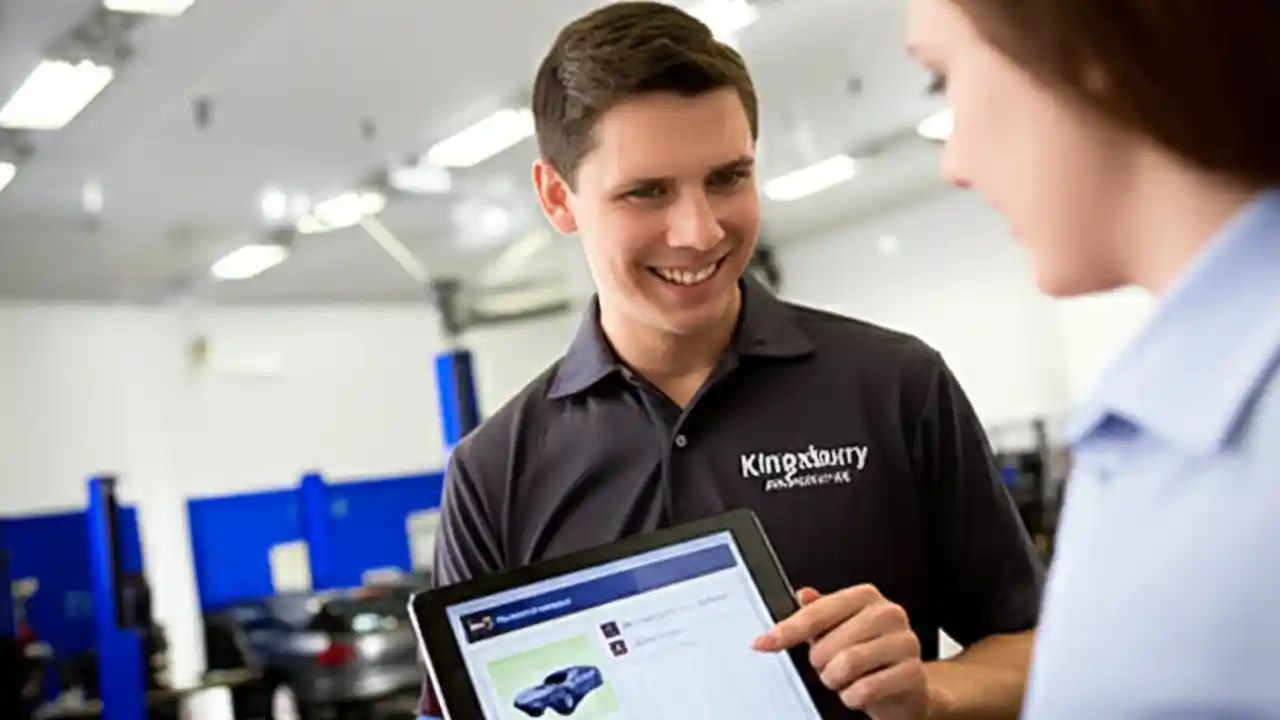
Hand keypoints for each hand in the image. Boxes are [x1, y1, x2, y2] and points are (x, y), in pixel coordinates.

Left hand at [754, 585, 929, 719]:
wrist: (908, 688)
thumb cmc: (870, 657)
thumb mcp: (839, 631)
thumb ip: (818, 613)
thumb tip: (801, 596)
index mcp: (866, 597)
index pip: (817, 611)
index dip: (788, 630)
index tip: (764, 643)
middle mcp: (889, 613)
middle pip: (829, 642)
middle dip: (820, 664)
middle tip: (828, 668)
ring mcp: (905, 642)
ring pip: (847, 664)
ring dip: (835, 681)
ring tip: (843, 680)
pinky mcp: (913, 673)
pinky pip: (866, 689)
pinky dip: (853, 697)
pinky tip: (859, 692)